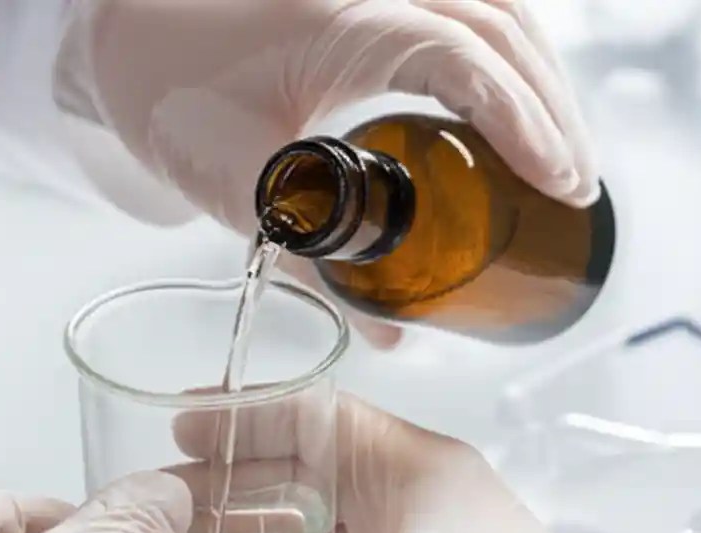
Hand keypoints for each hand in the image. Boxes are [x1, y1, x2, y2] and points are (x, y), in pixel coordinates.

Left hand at [73, 0, 597, 234]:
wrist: (125, 39)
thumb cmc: (167, 94)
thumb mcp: (237, 182)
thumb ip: (313, 257)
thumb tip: (386, 331)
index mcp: (340, 18)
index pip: (460, 56)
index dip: (521, 120)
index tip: (559, 183)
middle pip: (499, 25)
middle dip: (551, 106)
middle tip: (575, 186)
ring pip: (494, 6)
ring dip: (539, 75)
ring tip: (562, 151)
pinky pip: (467, 7)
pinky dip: (506, 55)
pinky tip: (516, 103)